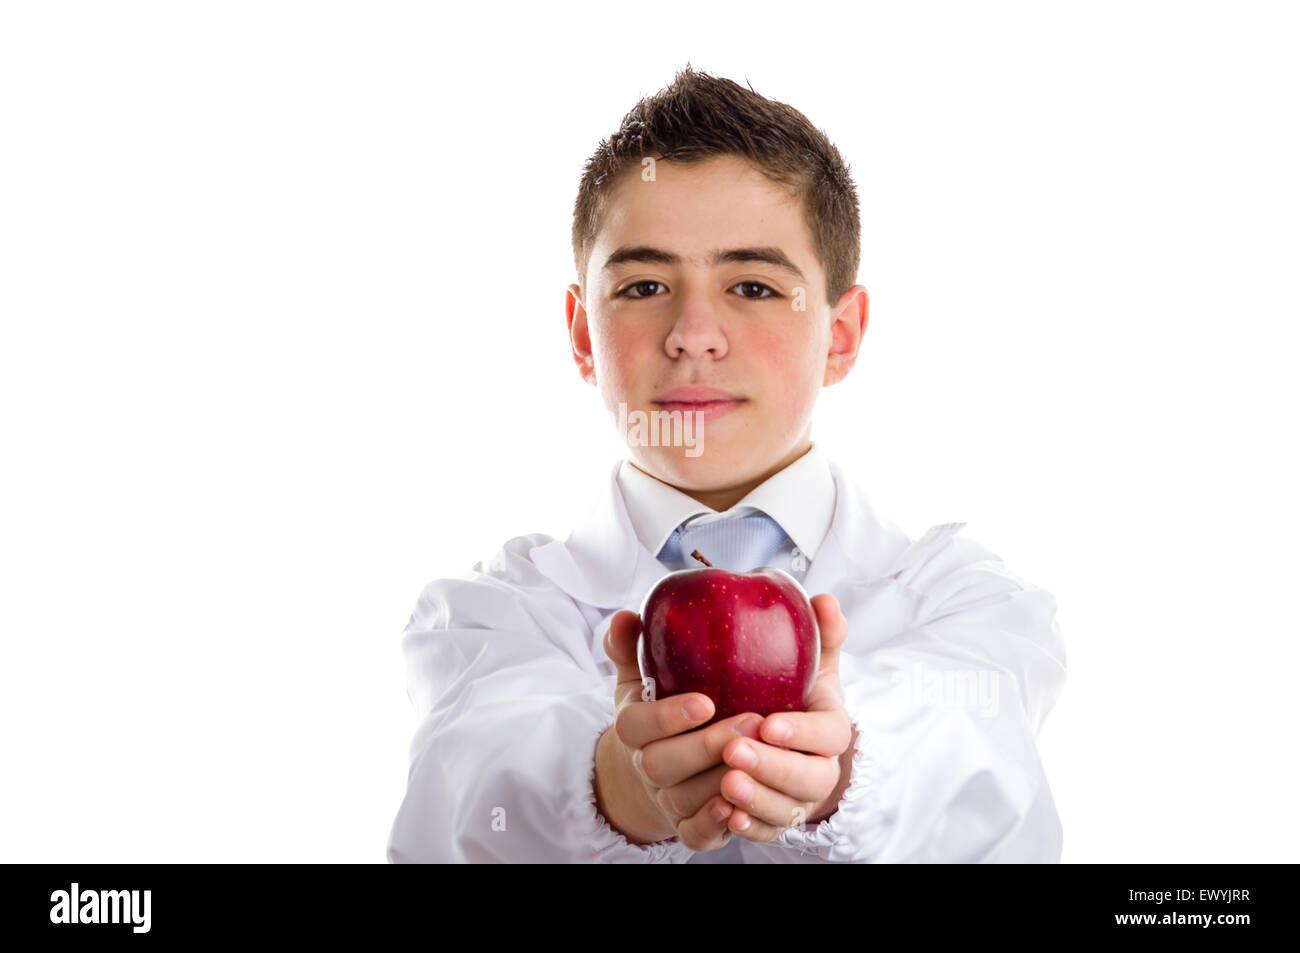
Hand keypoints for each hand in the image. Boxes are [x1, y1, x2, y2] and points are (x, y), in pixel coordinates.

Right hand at [598, 609, 763, 850]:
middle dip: (706, 746)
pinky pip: (695, 834)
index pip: (637, 724)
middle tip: (752, 722)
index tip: (706, 699)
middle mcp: (646, 765)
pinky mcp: (687, 827)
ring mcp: (665, 799)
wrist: (663, 765)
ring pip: (683, 800)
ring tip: (761, 757)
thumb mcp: (647, 676)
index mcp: (634, 727)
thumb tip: (628, 614)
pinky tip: (741, 804)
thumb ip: (637, 645)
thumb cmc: (664, 707)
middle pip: (662, 764)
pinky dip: (715, 823)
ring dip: (721, 781)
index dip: (668, 716)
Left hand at [717, 593, 855, 841]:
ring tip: (725, 782)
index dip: (802, 732)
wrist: (768, 737)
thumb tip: (822, 599)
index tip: (768, 723)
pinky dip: (748, 826)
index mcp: (828, 728)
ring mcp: (796, 799)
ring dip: (757, 798)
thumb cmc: (783, 692)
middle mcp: (818, 768)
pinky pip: (764, 832)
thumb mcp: (800, 661)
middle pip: (810, 779)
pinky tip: (725, 813)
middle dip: (773, 767)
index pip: (829, 734)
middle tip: (733, 748)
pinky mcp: (772, 821)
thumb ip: (813, 632)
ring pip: (785, 810)